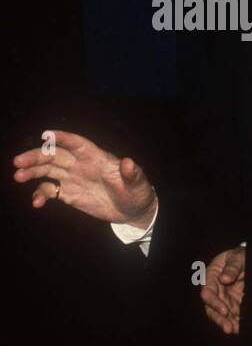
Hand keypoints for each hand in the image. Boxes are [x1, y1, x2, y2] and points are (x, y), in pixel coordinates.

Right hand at [12, 130, 155, 225]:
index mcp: (96, 157)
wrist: (133, 211)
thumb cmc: (138, 193)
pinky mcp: (69, 193)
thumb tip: (129, 162)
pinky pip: (50, 190)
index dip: (62, 138)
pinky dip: (41, 194)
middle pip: (55, 155)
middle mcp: (81, 165)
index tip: (46, 135)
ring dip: (32, 171)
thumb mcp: (138, 184)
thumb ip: (133, 174)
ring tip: (18, 176)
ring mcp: (73, 178)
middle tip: (18, 162)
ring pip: (47, 170)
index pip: (77, 143)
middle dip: (36, 156)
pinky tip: (36, 202)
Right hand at [200, 247, 245, 334]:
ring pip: (221, 314)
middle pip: (212, 307)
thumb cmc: (239, 256)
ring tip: (235, 331)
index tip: (225, 310)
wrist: (247, 259)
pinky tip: (240, 328)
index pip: (207, 292)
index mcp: (210, 277)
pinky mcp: (233, 303)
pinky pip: (232, 314)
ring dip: (227, 323)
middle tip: (228, 328)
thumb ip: (232, 267)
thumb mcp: (237, 257)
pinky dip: (235, 321)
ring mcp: (223, 297)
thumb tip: (224, 279)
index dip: (214, 302)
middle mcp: (215, 290)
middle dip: (220, 319)